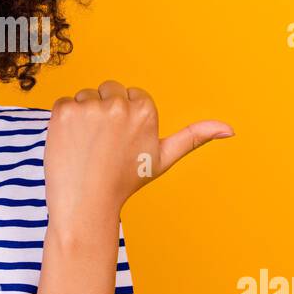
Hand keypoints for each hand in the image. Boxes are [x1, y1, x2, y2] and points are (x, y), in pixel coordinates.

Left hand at [44, 79, 233, 243]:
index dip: (125, 120)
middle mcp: (118, 104)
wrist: (86, 204)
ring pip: (85, 96)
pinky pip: (63, 103)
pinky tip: (70, 144)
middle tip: (104, 146)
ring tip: (88, 147)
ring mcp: (89, 106)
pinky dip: (64, 122)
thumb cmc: (126, 182)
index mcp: (144, 109)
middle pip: (109, 90)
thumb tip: (231, 129)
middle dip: (105, 112)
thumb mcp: (163, 159)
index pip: (131, 95)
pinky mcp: (63, 111)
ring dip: (84, 116)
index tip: (122, 144)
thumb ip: (194, 137)